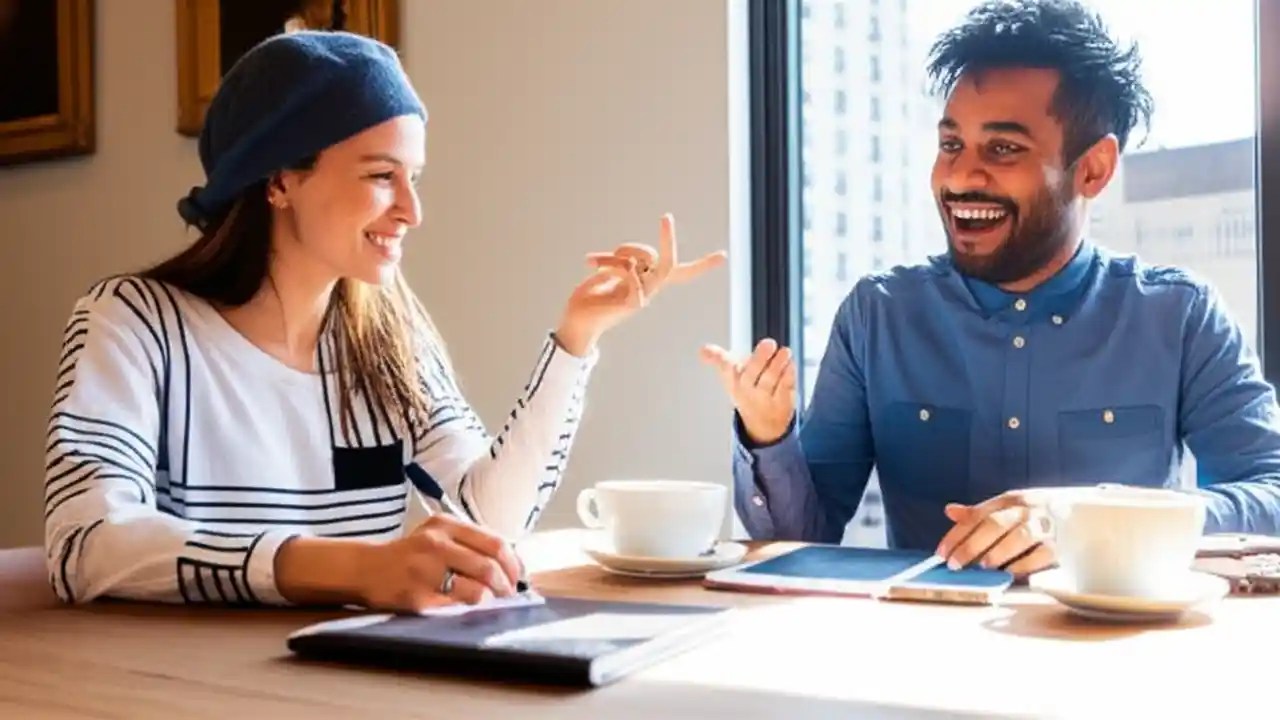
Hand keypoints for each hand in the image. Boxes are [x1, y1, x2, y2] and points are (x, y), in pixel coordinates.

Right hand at [358, 514, 523, 612]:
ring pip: (477, 589)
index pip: (495, 543)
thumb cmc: (410, 555)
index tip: (518, 577)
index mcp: (446, 525)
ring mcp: (425, 571)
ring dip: (491, 601)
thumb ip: (469, 544)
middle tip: (509, 596)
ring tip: (492, 604)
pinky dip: (470, 611)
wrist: (366, 568)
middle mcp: (436, 543)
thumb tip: (510, 567)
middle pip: (489, 567)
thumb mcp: (438, 535)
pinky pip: (456, 607)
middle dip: (506, 586)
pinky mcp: (417, 597)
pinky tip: (470, 611)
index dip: (514, 564)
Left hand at [555, 213, 726, 354]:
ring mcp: (643, 298)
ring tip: (593, 262)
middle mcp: (649, 289)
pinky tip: (595, 267)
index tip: (724, 256)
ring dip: (618, 254)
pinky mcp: (632, 304)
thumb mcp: (609, 271)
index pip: (681, 272)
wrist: (575, 321)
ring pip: (644, 262)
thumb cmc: (591, 297)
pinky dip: (616, 266)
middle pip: (670, 262)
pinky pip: (632, 276)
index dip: (702, 265)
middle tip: (666, 216)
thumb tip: (634, 257)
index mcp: (647, 281)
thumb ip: (624, 261)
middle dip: (669, 238)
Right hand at [700, 338, 795, 445]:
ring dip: (778, 364)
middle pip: (750, 375)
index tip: (707, 351)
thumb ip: (719, 360)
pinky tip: (790, 364)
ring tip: (784, 351)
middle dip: (759, 359)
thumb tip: (702, 350)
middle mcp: (747, 392)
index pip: (724, 369)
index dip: (718, 359)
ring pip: (770, 380)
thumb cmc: (746, 393)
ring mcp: (765, 400)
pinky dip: (789, 374)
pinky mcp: (783, 404)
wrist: (763, 427)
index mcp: (733, 382)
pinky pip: (786, 387)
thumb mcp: (731, 378)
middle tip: (769, 343)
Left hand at [935, 490, 1056, 576]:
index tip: (941, 553)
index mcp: (1009, 500)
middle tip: (956, 564)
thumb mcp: (1007, 508)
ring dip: (998, 552)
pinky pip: (1041, 554)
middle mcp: (1026, 509)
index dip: (957, 534)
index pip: (977, 515)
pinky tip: (1009, 575)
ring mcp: (1044, 525)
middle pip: (995, 525)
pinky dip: (1024, 565)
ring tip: (983, 567)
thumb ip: (979, 513)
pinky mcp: (1061, 542)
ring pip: (1019, 537)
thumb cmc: (1033, 513)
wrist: (1078, 512)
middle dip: (972, 545)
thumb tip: (949, 511)